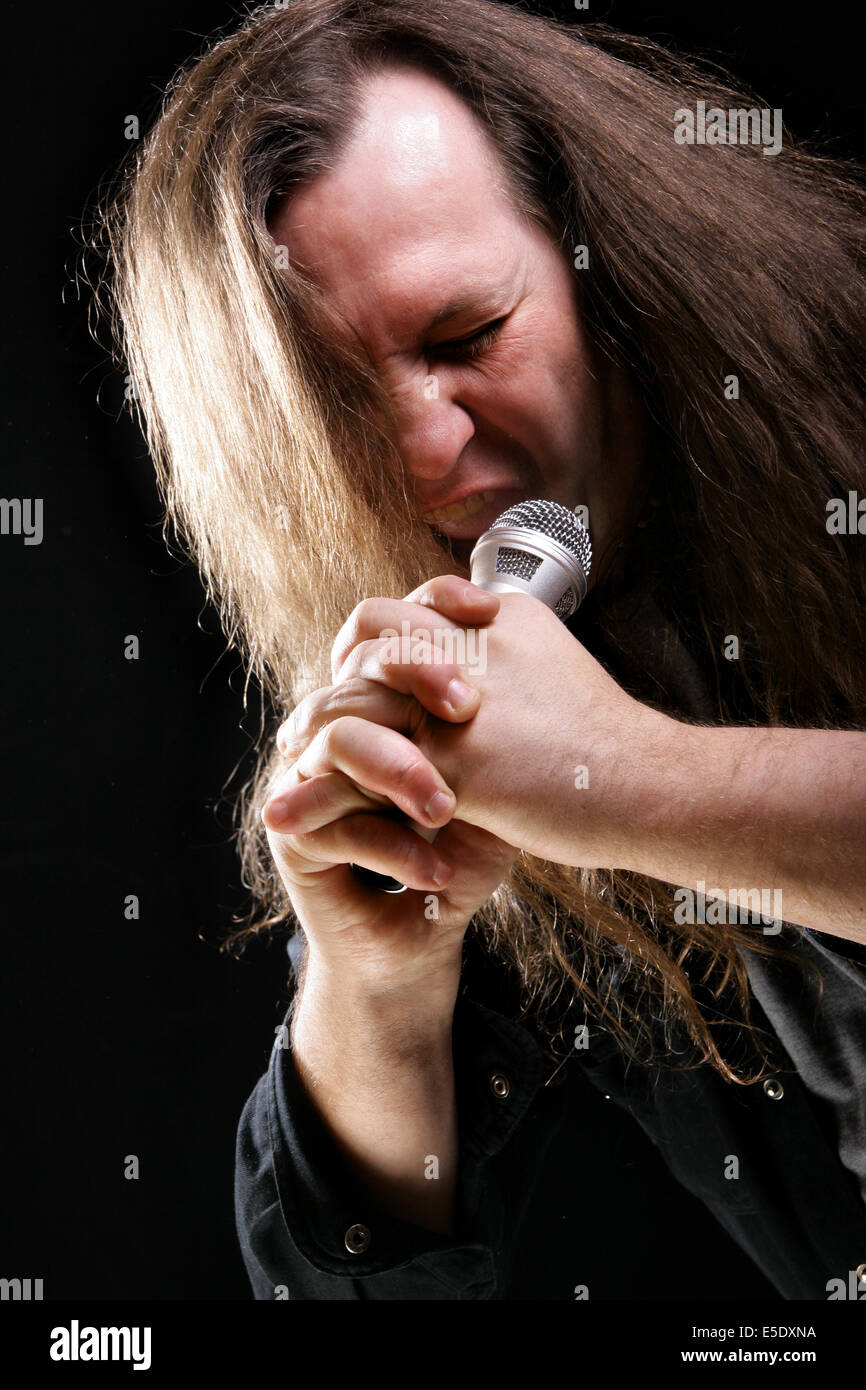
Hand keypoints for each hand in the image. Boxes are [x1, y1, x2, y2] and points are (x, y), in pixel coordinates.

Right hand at [262, 580, 518, 989]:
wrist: (419, 940)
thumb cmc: (461, 856)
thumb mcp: (495, 790)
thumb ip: (501, 734)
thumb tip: (543, 668)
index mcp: (385, 704)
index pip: (393, 630)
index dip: (430, 607)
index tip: (486, 612)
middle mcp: (342, 727)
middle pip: (362, 671)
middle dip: (412, 678)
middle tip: (466, 708)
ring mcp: (309, 776)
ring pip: (342, 739)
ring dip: (399, 770)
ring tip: (447, 808)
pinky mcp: (292, 832)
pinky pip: (335, 823)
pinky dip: (393, 849)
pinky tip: (438, 874)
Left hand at [317, 575, 668, 871]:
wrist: (648, 782)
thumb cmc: (608, 738)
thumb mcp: (553, 659)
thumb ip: (502, 642)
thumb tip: (462, 636)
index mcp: (491, 622)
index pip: (400, 611)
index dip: (369, 644)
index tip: (355, 679)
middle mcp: (464, 648)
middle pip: (363, 642)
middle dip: (332, 683)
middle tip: (306, 725)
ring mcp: (451, 704)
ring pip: (351, 702)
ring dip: (310, 734)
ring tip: (287, 769)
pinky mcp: (448, 762)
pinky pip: (358, 774)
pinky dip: (318, 794)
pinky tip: (291, 814)